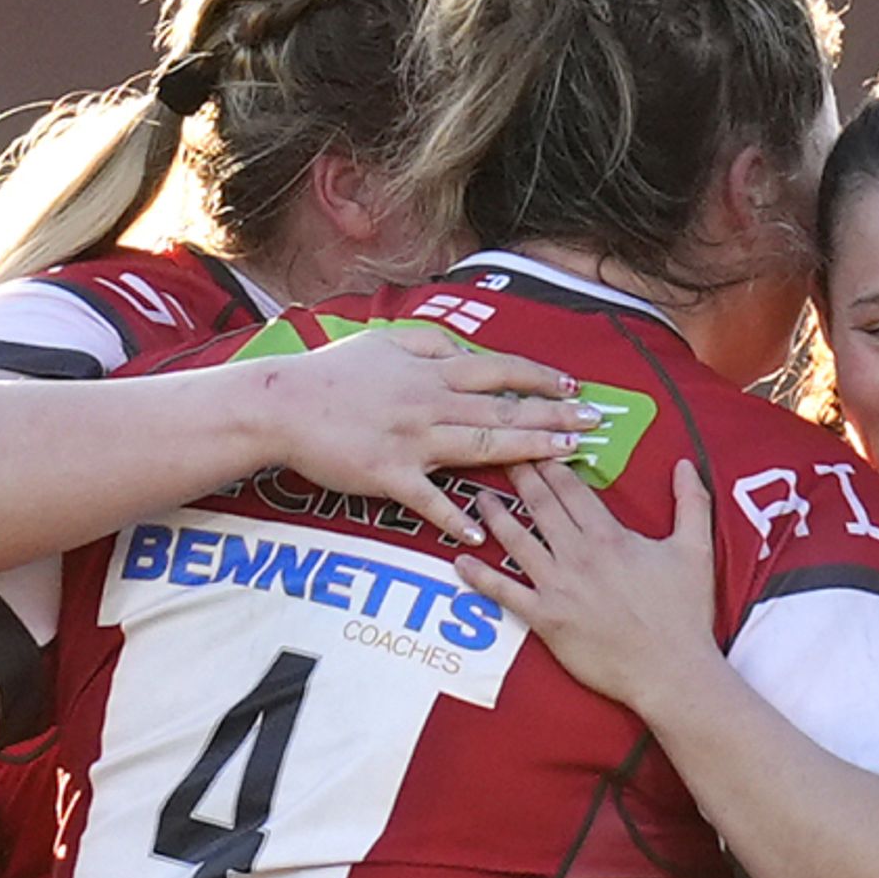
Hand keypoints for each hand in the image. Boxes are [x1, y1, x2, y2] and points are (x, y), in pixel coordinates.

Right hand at [269, 326, 601, 543]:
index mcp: (430, 370)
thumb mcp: (385, 343)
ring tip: (567, 458)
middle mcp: (429, 401)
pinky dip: (453, 517)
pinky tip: (480, 534)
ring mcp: (411, 439)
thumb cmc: (332, 374)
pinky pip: (428, 498)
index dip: (540, 377)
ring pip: (481, 445)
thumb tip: (466, 350)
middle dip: (555, 416)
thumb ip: (430, 345)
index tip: (573, 386)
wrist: (282, 404)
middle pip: (505, 408)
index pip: (499, 370)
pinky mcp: (387, 474)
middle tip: (596, 424)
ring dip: (529, 452)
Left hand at [453, 459, 718, 709]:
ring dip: (495, 516)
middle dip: (518, 476)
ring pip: (516, 540)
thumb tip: (684, 463)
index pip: (570, 489)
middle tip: (497, 454)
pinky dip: (479, 577)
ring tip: (479, 496)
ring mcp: (557, 587)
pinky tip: (461, 561)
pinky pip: (505, 594)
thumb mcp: (696, 550)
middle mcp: (577, 555)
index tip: (533, 444)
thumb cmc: (684, 614)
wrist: (671, 671)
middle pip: (539, 505)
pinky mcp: (546, 619)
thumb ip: (690, 502)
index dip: (549, 464)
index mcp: (608, 536)